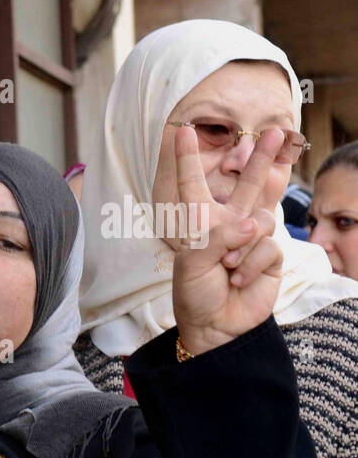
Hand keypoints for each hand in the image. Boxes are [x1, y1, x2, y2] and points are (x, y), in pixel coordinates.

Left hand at [170, 125, 284, 354]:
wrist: (216, 325)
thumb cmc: (195, 293)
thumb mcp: (192, 264)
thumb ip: (216, 239)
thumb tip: (250, 226)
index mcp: (200, 223)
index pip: (194, 186)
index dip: (188, 160)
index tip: (182, 131)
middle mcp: (228, 225)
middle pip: (247, 185)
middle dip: (261, 159)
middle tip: (276, 131)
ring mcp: (251, 239)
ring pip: (260, 222)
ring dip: (242, 247)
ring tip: (227, 267)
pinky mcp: (270, 255)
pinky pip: (268, 247)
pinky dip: (252, 263)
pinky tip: (240, 278)